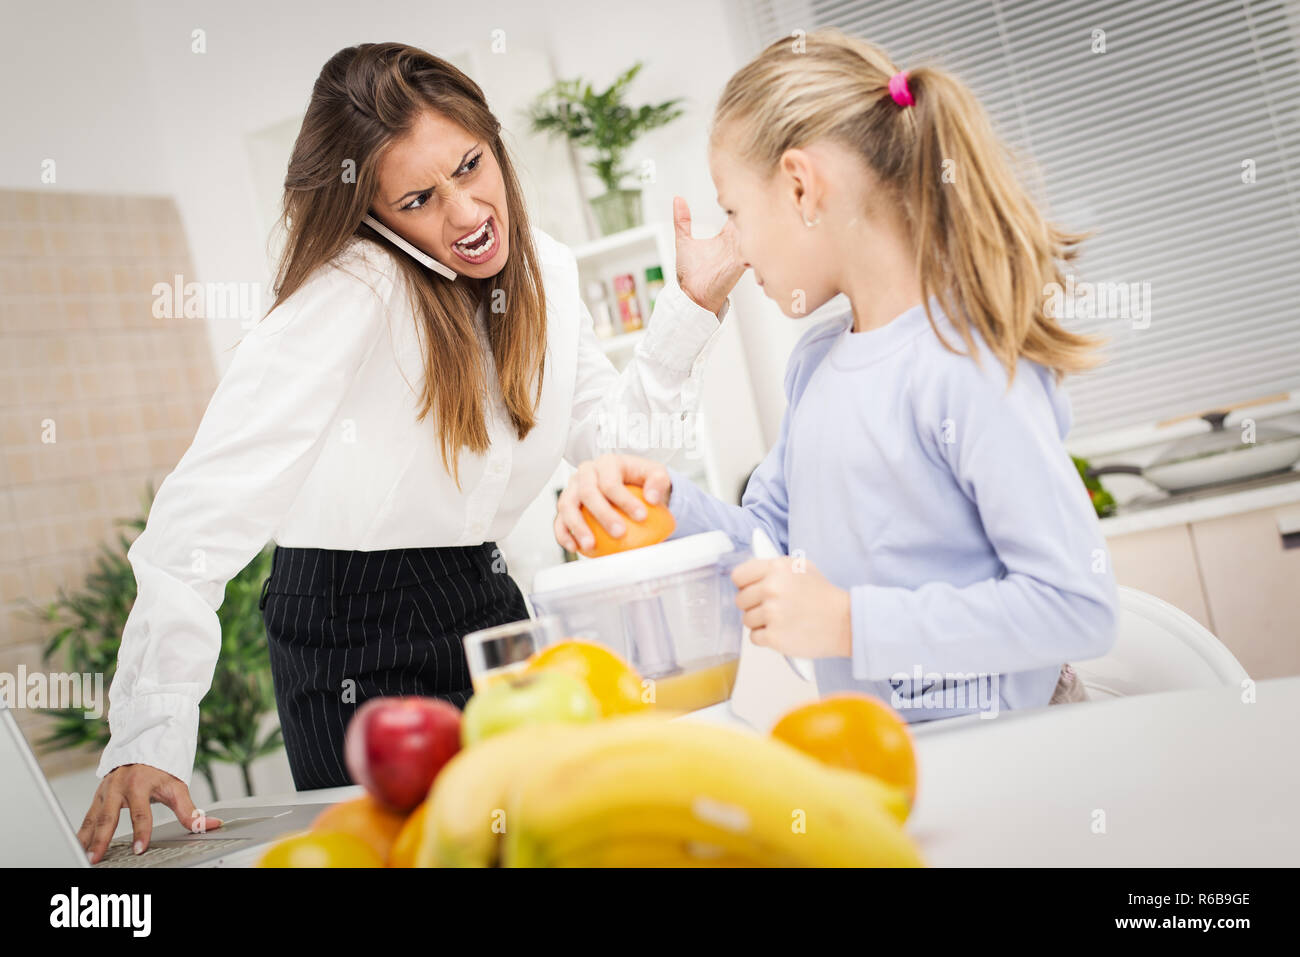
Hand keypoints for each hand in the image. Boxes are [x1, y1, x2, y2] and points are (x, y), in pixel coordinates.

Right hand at [79, 763, 222, 862]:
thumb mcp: (177, 787)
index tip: (140, 849)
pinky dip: (81, 833)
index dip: (142, 832)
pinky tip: (77, 846)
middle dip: (102, 839)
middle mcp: (118, 787)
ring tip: (85, 856)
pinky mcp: (97, 796)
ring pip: (92, 818)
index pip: (141, 812)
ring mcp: (104, 791)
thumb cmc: (161, 769)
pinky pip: (87, 817)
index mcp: (139, 784)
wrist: (144, 747)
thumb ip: (191, 810)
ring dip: (86, 839)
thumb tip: (210, 825)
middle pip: (108, 816)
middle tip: (97, 858)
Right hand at [554, 453, 671, 553]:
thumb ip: (658, 481)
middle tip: (619, 533)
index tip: (641, 517)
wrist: (628, 485)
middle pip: (587, 492)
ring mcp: (572, 489)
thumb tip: (652, 498)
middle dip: (602, 514)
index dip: (624, 500)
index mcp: (606, 463)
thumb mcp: (656, 473)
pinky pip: (559, 521)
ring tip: (591, 545)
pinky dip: (564, 535)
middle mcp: (585, 473)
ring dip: (577, 527)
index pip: (611, 481)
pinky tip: (576, 548)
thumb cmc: (641, 479)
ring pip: (567, 506)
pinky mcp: (566, 506)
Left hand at [672, 195, 744, 316]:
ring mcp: (740, 253)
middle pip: (750, 221)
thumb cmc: (690, 274)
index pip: (738, 216)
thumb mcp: (684, 241)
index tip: (742, 186)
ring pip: (754, 233)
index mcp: (726, 238)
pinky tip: (753, 226)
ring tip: (760, 204)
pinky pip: (752, 248)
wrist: (691, 296)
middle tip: (756, 190)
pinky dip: (754, 239)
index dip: (740, 202)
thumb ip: (682, 221)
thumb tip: (677, 198)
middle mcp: (736, 244)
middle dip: (754, 208)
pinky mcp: (740, 264)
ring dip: (756, 221)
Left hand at [732, 555, 852, 658]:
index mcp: (776, 568)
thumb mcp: (801, 567)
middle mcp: (772, 588)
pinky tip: (782, 632)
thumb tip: (749, 573)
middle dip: (753, 605)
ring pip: (746, 620)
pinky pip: (754, 638)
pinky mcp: (774, 637)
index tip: (752, 590)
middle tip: (772, 608)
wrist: (845, 622)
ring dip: (760, 623)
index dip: (744, 585)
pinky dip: (766, 638)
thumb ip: (773, 568)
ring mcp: (772, 613)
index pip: (738, 576)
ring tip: (781, 620)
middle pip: (740, 600)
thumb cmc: (824, 596)